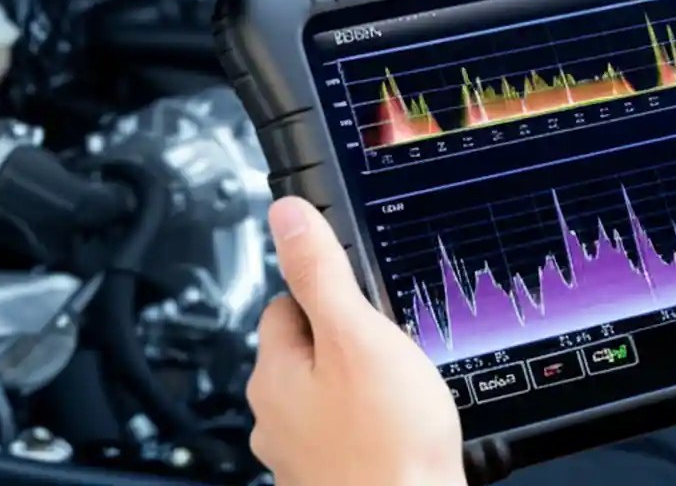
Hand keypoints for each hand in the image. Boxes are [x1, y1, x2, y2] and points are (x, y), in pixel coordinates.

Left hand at [248, 196, 464, 485]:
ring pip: (328, 394)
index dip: (327, 291)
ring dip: (360, 386)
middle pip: (307, 350)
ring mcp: (300, 453)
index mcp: (274, 374)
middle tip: (393, 344)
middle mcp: (275, 417)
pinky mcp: (330, 476)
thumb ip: (321, 273)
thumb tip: (286, 216)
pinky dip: (370, 425)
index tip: (362, 296)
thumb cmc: (389, 442)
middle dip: (347, 341)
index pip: (283, 303)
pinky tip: (400, 427)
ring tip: (401, 389)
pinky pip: (346, 432)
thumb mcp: (359, 336)